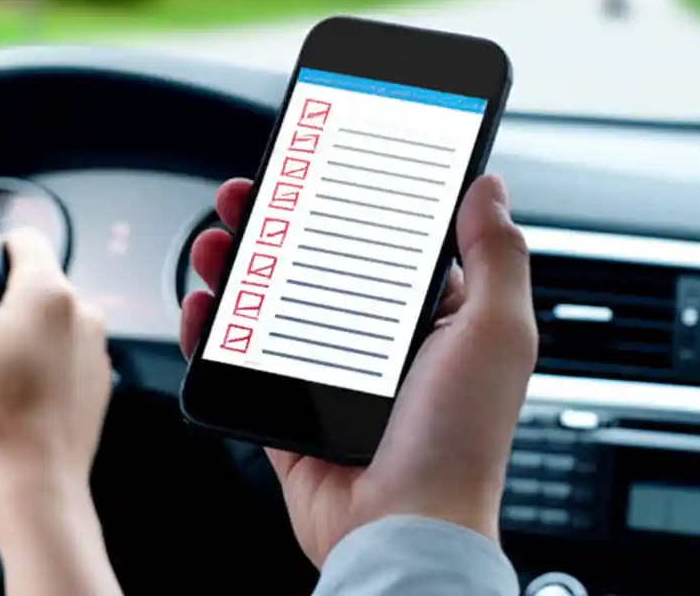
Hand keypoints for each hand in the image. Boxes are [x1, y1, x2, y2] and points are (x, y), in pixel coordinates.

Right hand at [0, 223, 120, 595]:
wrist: (35, 480)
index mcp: (48, 291)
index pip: (24, 237)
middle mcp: (82, 310)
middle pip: (36, 282)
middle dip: (4, 301)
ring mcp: (95, 344)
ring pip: (51, 319)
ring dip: (26, 333)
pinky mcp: (98, 376)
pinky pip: (66, 351)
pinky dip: (45, 362)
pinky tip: (21, 393)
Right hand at [180, 175, 537, 565]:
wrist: (404, 530)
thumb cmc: (462, 442)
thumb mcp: (497, 332)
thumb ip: (496, 255)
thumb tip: (489, 186)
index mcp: (431, 322)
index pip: (383, 247)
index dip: (347, 205)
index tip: (318, 169)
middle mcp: (378, 349)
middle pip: (314, 269)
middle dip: (277, 227)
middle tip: (250, 196)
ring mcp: (328, 383)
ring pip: (270, 309)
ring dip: (237, 270)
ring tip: (216, 243)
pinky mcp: (288, 417)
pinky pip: (240, 366)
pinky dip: (214, 335)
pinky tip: (203, 306)